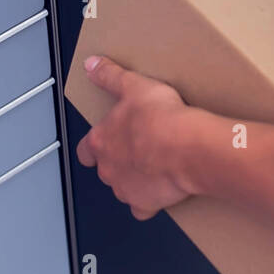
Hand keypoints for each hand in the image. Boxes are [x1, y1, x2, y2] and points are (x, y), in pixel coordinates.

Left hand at [75, 56, 199, 220]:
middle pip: (105, 169)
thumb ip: (110, 76)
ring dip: (133, 179)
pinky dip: (150, 200)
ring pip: (122, 188)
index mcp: (102, 141)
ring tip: (153, 164)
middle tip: (138, 147)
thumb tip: (93, 65)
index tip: (104, 141)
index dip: (93, 146)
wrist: (187, 148)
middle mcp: (108, 168)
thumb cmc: (161, 119)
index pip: (85, 149)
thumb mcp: (134, 85)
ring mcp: (125, 188)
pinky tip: (161, 188)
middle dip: (118, 161)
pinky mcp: (145, 203)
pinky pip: (142, 207)